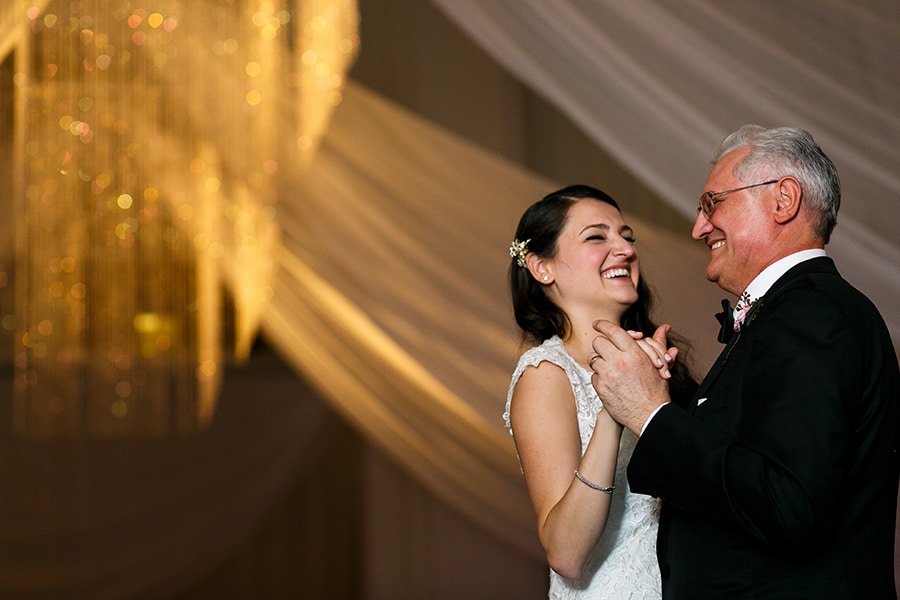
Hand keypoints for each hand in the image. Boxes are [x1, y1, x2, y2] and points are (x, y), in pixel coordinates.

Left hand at [589, 320, 670, 434]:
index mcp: (634, 353)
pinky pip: (593, 375)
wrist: (649, 416)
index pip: (613, 331)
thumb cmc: (656, 392)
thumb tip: (664, 328)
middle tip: (606, 349)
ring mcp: (608, 375)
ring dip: (600, 361)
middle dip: (602, 344)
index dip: (603, 325)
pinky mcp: (600, 387)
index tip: (598, 324)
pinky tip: (610, 381)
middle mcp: (619, 362)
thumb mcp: (659, 365)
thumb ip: (658, 344)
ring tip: (610, 367)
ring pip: (593, 358)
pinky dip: (600, 376)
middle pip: (598, 342)